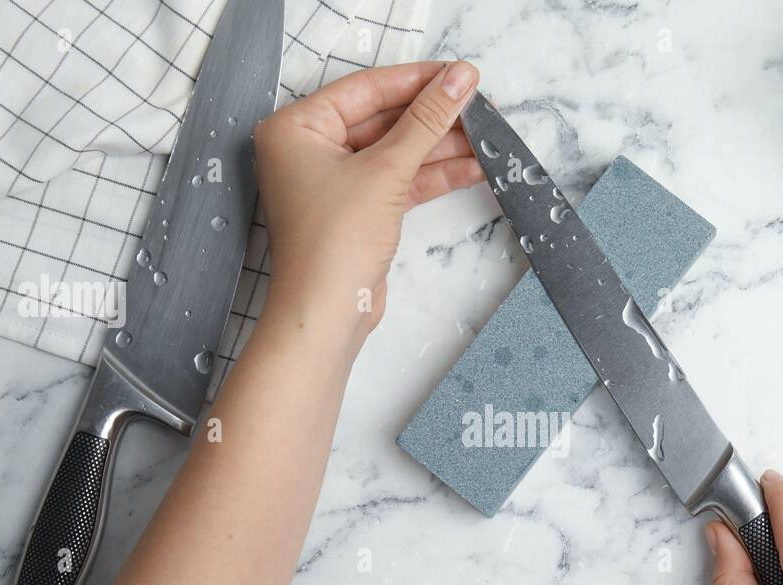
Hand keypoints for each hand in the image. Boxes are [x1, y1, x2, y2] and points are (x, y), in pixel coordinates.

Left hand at [253, 60, 482, 346]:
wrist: (327, 313)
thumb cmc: (332, 244)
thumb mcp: (386, 170)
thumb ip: (426, 121)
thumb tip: (459, 79)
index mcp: (297, 127)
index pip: (366, 90)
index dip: (417, 80)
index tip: (458, 73)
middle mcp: (310, 150)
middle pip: (383, 120)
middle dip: (433, 117)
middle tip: (478, 104)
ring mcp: (335, 182)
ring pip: (396, 152)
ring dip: (440, 147)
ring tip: (485, 135)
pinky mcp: (358, 210)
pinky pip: (399, 181)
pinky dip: (432, 176)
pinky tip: (471, 167)